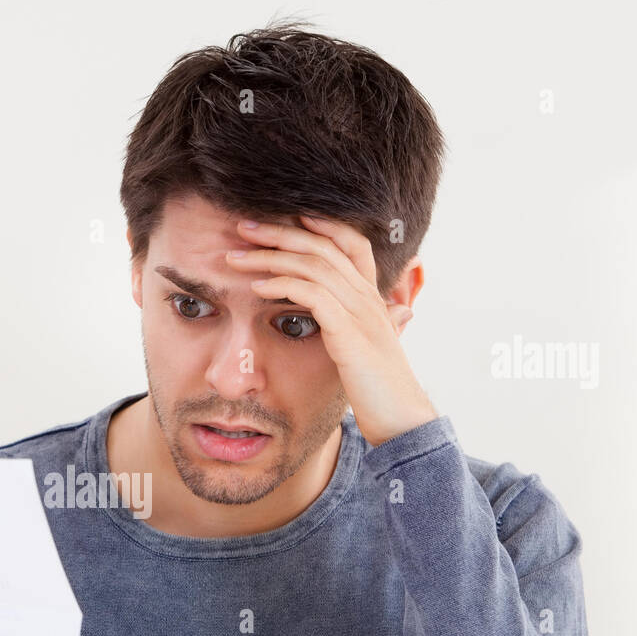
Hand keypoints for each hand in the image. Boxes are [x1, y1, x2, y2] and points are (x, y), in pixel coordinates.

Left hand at [225, 215, 437, 446]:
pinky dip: (282, 285)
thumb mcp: (369, 349)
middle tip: (243, 227)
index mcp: (373, 298)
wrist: (401, 420)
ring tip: (236, 258)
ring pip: (313, 265)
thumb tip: (385, 312)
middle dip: (280, 232)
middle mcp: (369, 298)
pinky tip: (257, 288)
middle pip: (323, 246)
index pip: (352, 243)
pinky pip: (312, 295)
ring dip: (270, 257)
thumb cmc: (379, 389)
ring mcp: (361, 313)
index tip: (286, 215)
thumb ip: (365, 325)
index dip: (322, 224)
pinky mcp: (349, 334)